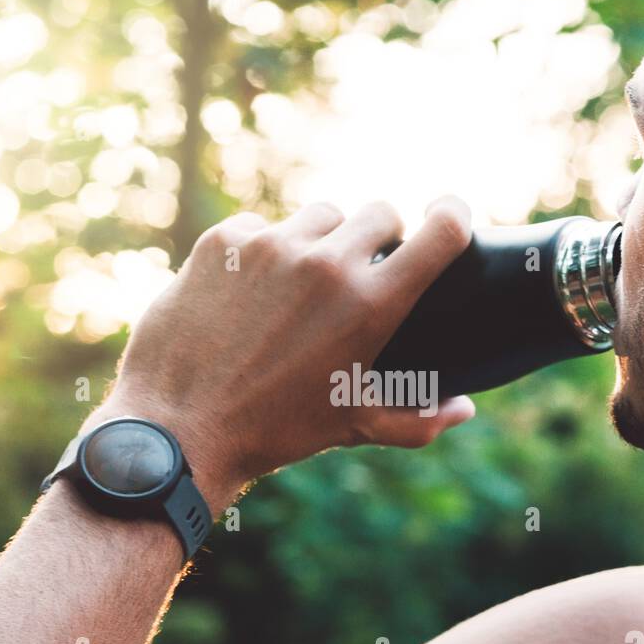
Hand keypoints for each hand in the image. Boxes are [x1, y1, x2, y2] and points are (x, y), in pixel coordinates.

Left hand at [101, 197, 478, 505]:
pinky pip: (262, 227)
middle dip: (381, 237)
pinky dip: (264, 252)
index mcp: (371, 305)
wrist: (179, 428)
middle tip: (363, 272)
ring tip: (302, 287)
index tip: (449, 217)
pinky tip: (250, 294)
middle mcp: (326, 264)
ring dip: (322, 242)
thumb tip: (464, 409)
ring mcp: (271, 246)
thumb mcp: (353, 426)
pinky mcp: (223, 242)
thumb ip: (419, 419)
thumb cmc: (275, 431)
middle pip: (380, 212)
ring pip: (320, 216)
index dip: (454, 216)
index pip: (441, 231)